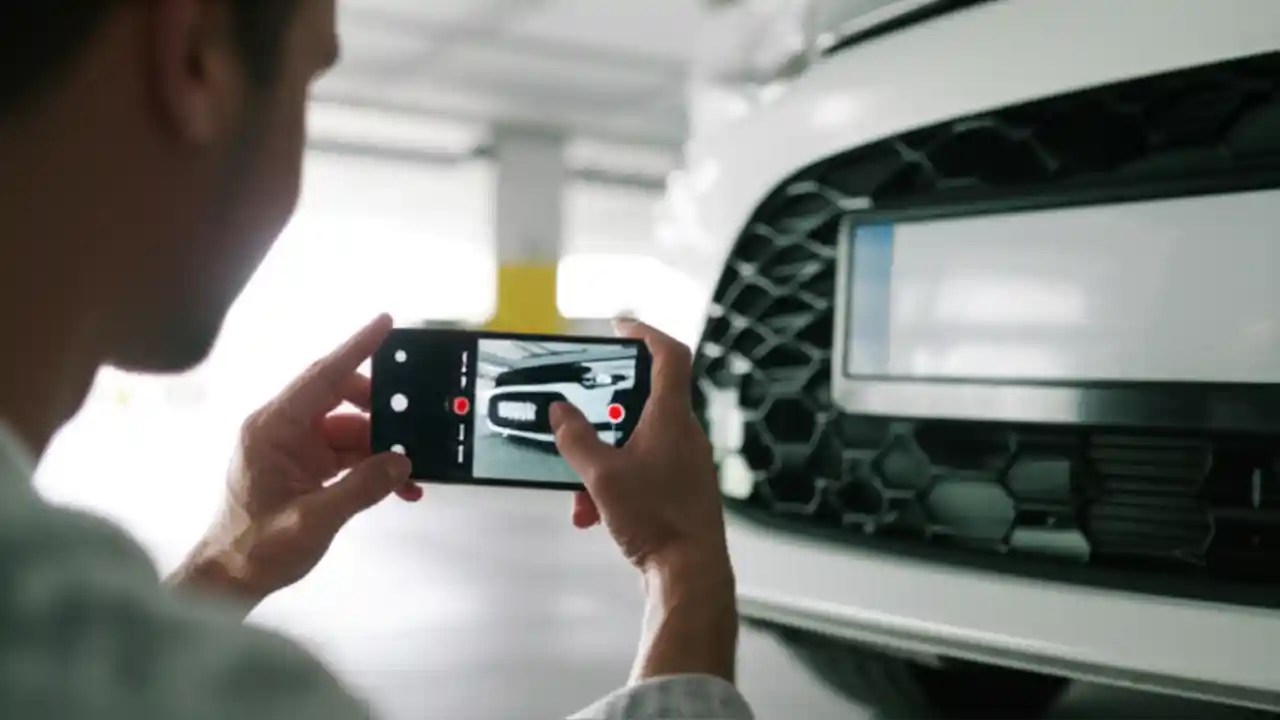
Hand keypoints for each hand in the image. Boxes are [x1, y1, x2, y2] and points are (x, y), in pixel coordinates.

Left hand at [170, 315, 415, 610]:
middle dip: (381, 409)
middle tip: (413, 421)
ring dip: (383, 447)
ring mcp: (296, 448)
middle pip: (341, 397)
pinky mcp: (307, 466)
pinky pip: (350, 454)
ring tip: (411, 470)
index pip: (322, 376)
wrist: (232, 578)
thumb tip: (401, 464)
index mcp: (272, 428)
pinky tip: (399, 486)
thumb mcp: (312, 521)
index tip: (385, 323)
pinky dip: (374, 466)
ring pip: (352, 428)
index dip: (356, 348)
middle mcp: (283, 429)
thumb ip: (361, 489)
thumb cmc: (255, 549)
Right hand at [550, 320, 737, 683]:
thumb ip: (575, 439)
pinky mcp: (680, 492)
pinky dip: (613, 487)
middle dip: (603, 414)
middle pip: (643, 401)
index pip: (668, 355)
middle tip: (578, 414)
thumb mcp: (602, 476)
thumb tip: (559, 412)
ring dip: (601, 461)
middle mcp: (684, 435)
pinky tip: (592, 515)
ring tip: (578, 492)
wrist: (690, 574)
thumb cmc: (657, 520)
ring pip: (635, 444)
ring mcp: (685, 464)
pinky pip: (641, 474)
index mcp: (672, 418)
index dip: (644, 333)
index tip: (619, 327)